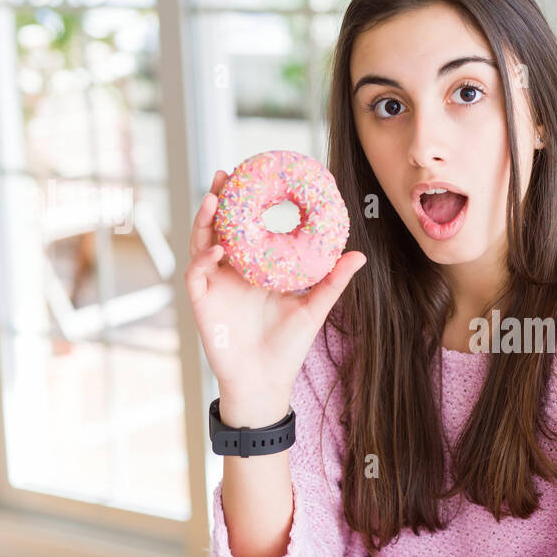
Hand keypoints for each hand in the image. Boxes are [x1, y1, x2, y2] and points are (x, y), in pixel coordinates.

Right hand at [184, 169, 366, 399]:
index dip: (245, 202)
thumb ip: (332, 281)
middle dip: (218, 200)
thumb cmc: (288, 346)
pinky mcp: (203, 304)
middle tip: (224, 174)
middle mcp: (230, 272)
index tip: (253, 175)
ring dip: (205, 221)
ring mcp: (214, 285)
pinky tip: (218, 248)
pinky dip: (204, 259)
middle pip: (218, 227)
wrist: (266, 382)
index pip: (245, 227)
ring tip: (213, 199)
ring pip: (201, 244)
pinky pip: (197, 275)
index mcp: (253, 267)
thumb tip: (359, 254)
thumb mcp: (313, 308)